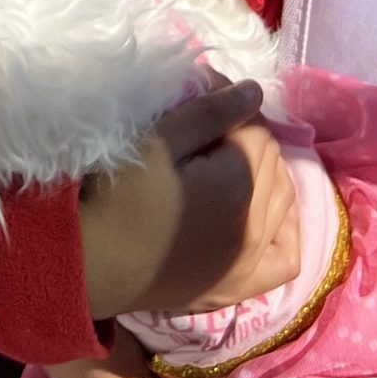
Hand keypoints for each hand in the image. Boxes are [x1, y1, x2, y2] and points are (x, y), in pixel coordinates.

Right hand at [78, 80, 301, 319]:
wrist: (91, 261)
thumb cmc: (116, 195)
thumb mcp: (157, 141)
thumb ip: (210, 112)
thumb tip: (256, 91)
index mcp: (237, 182)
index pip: (257, 130)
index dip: (232, 109)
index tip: (204, 101)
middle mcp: (256, 223)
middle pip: (273, 163)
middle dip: (250, 140)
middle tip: (209, 132)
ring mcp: (251, 260)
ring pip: (283, 202)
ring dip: (267, 176)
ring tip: (230, 166)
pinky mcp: (240, 286)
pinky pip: (286, 258)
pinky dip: (285, 232)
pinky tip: (266, 219)